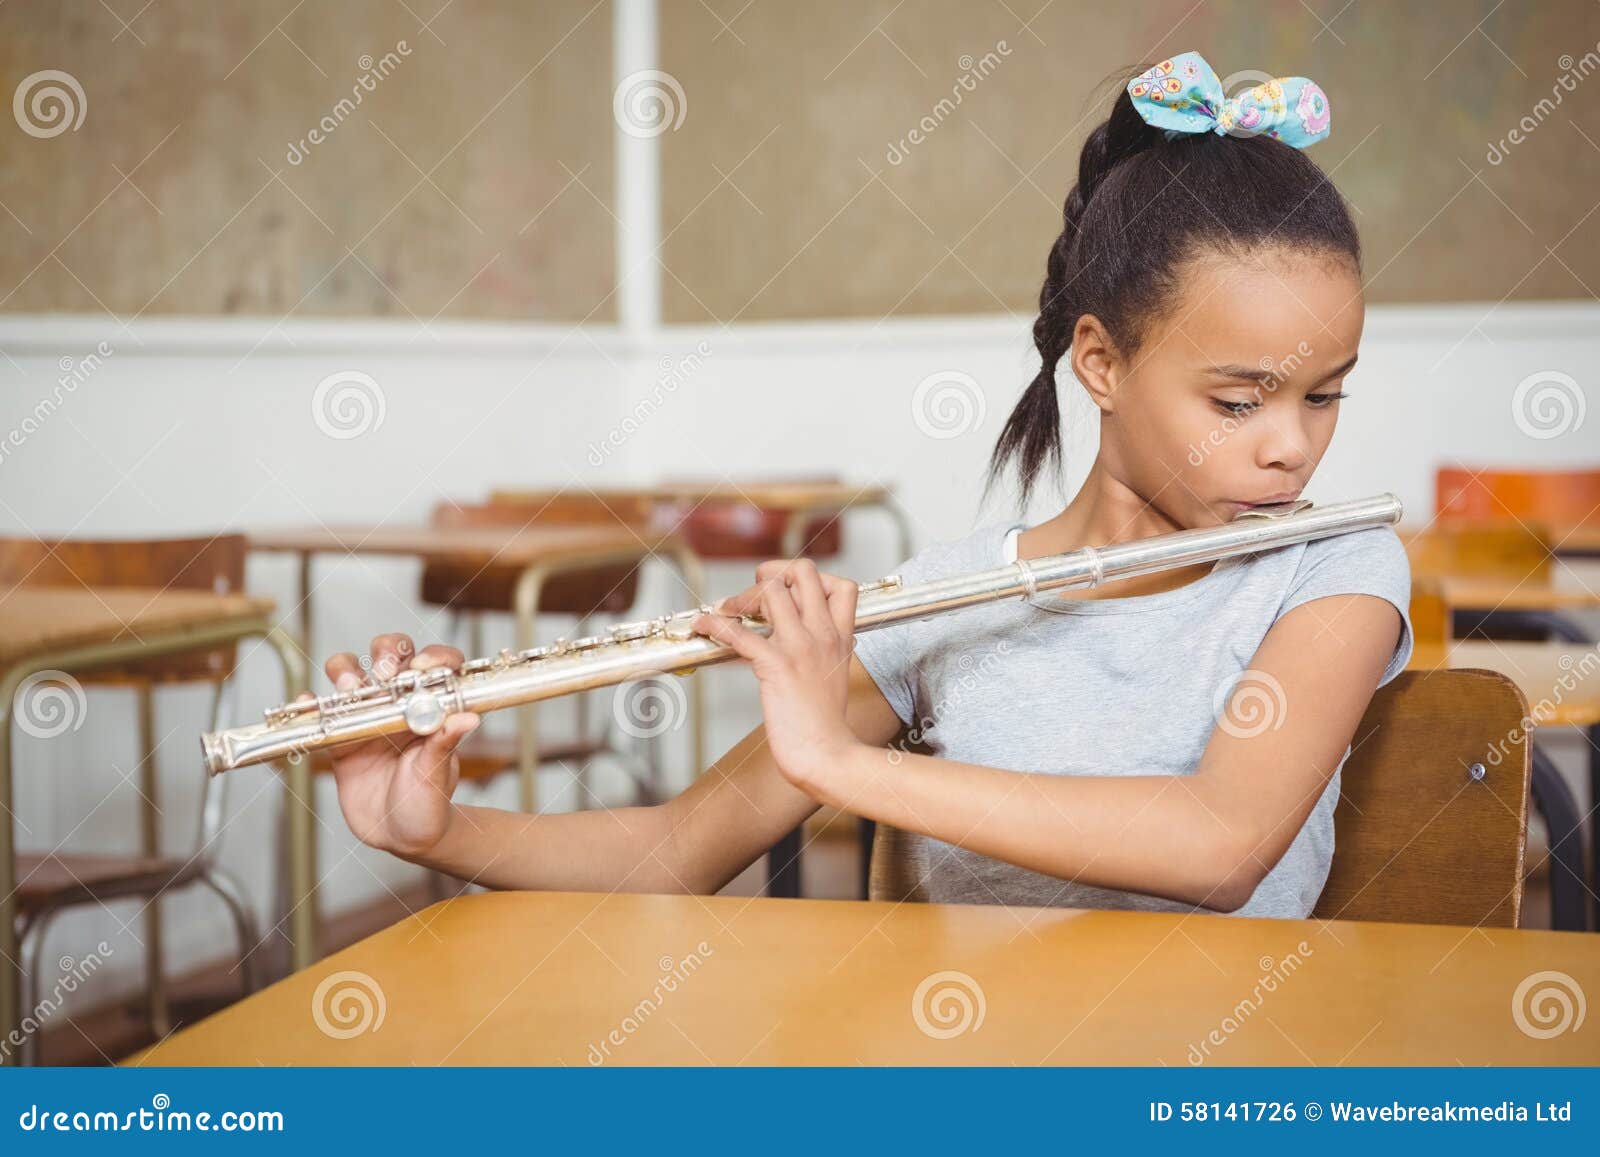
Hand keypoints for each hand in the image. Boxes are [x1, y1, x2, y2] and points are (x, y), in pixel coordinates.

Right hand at [303, 632, 480, 858]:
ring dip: (346, 670)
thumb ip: (446, 745)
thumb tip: (469, 719)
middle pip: (391, 656)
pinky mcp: (340, 737)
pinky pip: (321, 713)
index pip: (438, 665)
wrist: (401, 835)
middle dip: (386, 652)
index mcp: (432, 706)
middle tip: (384, 672)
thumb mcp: (438, 774)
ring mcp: (367, 716)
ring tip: (347, 687)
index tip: (424, 667)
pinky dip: (310, 704)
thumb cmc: (428, 801)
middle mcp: (400, 703)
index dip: (433, 657)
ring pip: (353, 675)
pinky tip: (307, 705)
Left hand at [691, 558, 860, 794]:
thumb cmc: (826, 726)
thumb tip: (810, 642)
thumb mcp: (835, 679)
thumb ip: (825, 654)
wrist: (827, 755)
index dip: (811, 581)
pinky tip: (704, 626)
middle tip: (755, 596)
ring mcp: (800, 648)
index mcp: (840, 639)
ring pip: (772, 591)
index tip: (788, 595)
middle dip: (773, 573)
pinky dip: (715, 625)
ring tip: (728, 611)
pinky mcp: (777, 666)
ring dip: (742, 596)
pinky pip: (740, 633)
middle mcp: (822, 635)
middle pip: (804, 572)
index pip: (841, 585)